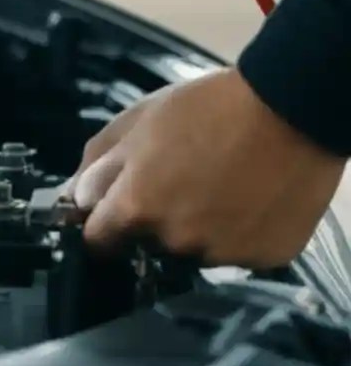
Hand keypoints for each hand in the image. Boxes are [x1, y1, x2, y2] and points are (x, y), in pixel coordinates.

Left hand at [66, 69, 345, 267]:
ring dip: (199, 229)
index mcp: (135, 208)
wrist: (292, 107)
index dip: (105, 225)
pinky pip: (239, 253)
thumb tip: (73, 200)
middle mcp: (174, 240)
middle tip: (183, 182)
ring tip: (223, 186)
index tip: (116, 213)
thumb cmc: (208, 108)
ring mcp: (221, 253)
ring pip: (195, 252)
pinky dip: (241, 233)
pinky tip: (251, 198)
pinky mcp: (263, 258)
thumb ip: (97, 167)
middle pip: (149, 246)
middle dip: (156, 222)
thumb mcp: (137, 123)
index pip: (98, 241)